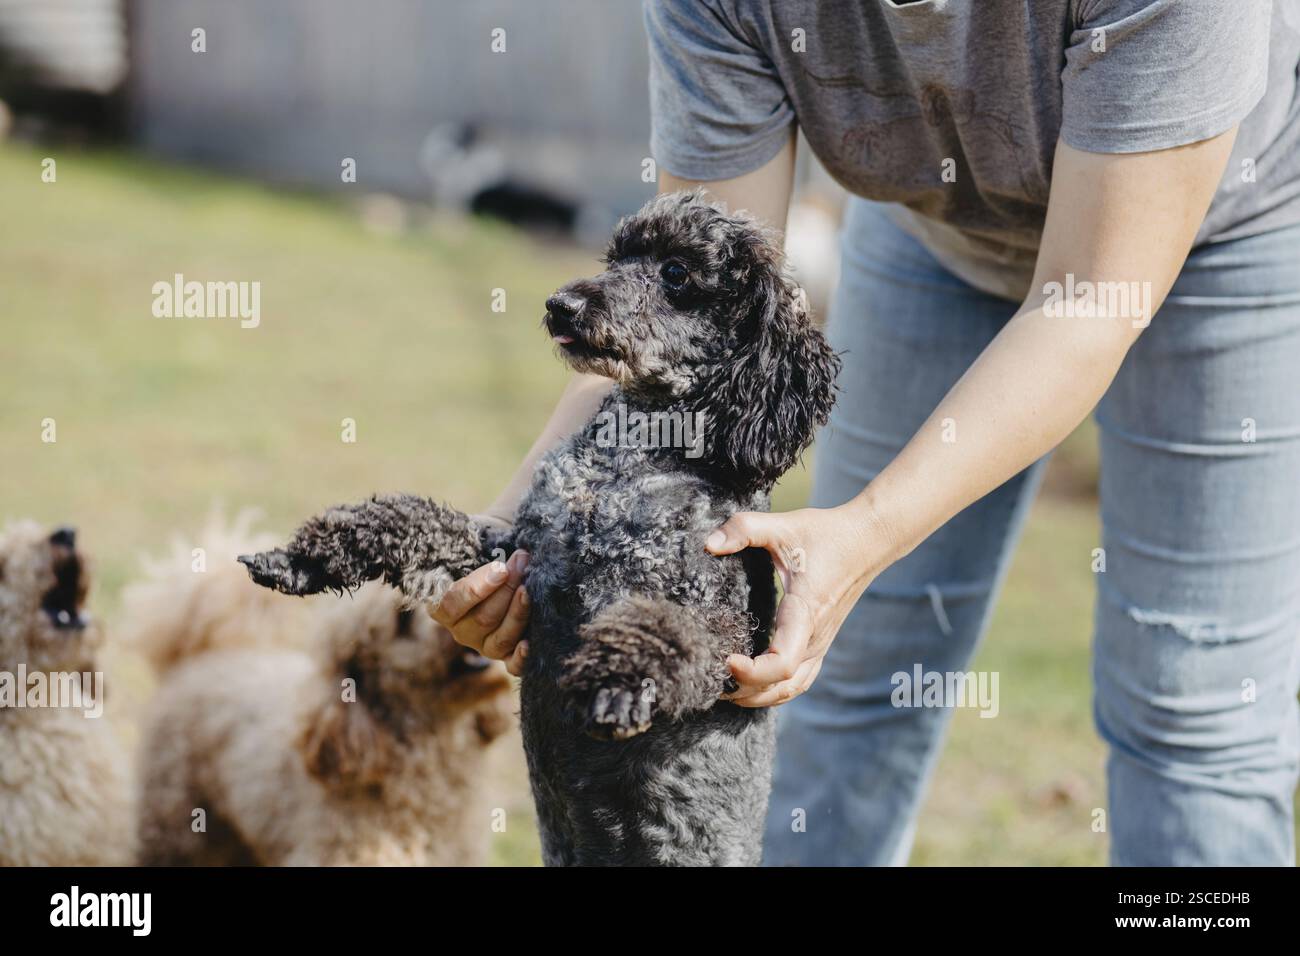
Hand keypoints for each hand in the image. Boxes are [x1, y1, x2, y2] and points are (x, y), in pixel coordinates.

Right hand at [428, 514, 530, 676]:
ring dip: (518, 613)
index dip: (477, 589)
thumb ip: (457, 540)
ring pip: (500, 639)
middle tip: (523, 563)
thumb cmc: (485, 544)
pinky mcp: (507, 653)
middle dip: (505, 591)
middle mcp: (460, 629)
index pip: (452, 604)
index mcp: (441, 604)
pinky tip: (530, 643)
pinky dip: (520, 658)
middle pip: (482, 620)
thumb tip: (458, 532)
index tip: (500, 567)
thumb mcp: (468, 538)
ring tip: (530, 588)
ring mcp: (484, 644)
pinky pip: (512, 665)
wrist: (507, 551)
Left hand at [705, 502, 890, 706]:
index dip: (751, 673)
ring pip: (791, 689)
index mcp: (805, 613)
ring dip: (759, 696)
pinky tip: (750, 683)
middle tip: (709, 678)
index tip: (725, 659)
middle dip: (745, 691)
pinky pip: (800, 679)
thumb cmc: (827, 533)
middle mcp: (815, 637)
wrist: (868, 539)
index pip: (782, 663)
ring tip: (725, 688)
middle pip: (781, 687)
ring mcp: (820, 643)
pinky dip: (775, 690)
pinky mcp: (820, 642)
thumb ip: (743, 529)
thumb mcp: (782, 524)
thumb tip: (708, 545)